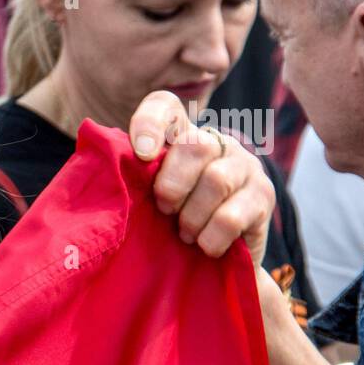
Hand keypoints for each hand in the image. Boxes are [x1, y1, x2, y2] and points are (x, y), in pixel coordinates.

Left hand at [128, 90, 274, 266]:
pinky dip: (210, 238)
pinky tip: (206, 246)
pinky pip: (231, 217)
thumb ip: (130, 181)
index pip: (165, 106)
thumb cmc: (170, 223)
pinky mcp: (264, 197)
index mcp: (181, 136)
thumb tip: (99, 173)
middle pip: (194, 146)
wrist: (214, 258)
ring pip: (216, 181)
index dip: (150, 123)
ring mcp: (245, 166)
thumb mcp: (146, 200)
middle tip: (164, 211)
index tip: (141, 154)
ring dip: (192, 216)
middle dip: (172, 186)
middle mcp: (216, 143)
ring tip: (184, 234)